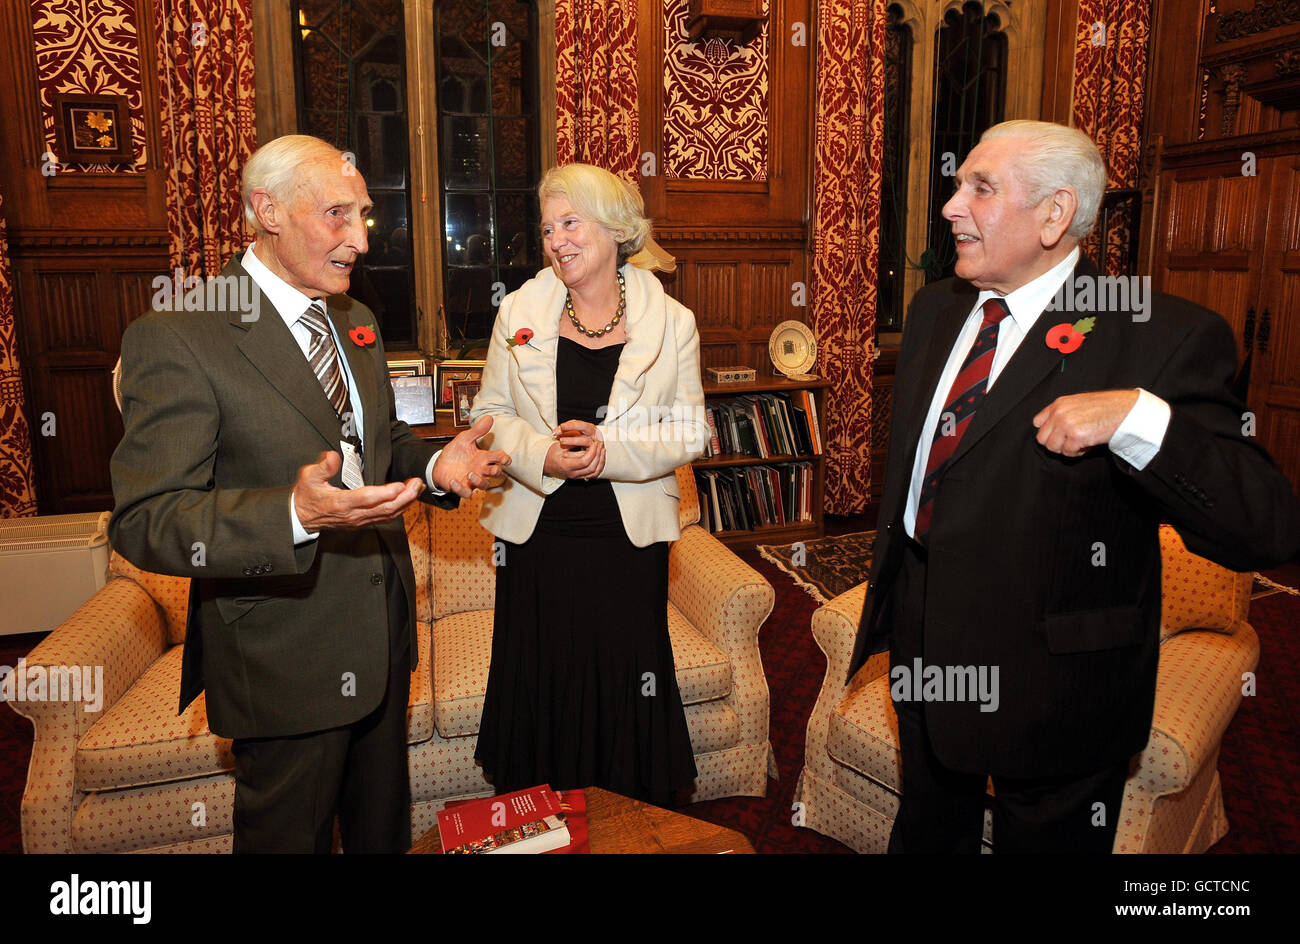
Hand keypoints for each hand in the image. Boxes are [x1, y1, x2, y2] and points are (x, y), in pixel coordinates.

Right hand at [293, 451, 423, 531]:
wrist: (302, 517)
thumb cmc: (307, 496)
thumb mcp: (308, 477)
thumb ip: (323, 466)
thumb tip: (334, 456)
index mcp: (341, 503)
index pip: (367, 499)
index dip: (385, 493)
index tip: (401, 485)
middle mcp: (353, 515)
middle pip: (384, 509)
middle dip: (404, 497)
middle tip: (416, 483)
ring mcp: (359, 520)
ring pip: (388, 515)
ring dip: (406, 503)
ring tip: (417, 488)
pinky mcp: (363, 522)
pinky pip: (385, 518)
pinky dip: (399, 509)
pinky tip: (407, 499)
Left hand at [431, 415, 510, 496]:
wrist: (439, 464)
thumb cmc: (456, 453)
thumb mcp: (464, 439)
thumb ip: (477, 430)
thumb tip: (489, 417)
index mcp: (483, 457)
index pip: (498, 458)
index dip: (504, 459)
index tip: (505, 459)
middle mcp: (480, 469)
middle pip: (495, 473)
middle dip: (497, 472)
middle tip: (493, 469)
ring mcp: (472, 480)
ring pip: (484, 485)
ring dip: (480, 481)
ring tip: (470, 474)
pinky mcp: (462, 487)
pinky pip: (466, 493)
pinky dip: (461, 489)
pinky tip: (454, 481)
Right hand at [544, 420, 605, 478]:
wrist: (546, 463)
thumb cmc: (551, 454)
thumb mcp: (559, 446)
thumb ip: (572, 444)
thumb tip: (584, 439)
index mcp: (566, 465)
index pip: (584, 461)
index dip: (592, 452)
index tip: (594, 443)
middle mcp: (572, 473)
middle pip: (591, 467)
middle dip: (598, 455)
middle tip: (600, 445)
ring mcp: (576, 476)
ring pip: (594, 472)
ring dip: (600, 460)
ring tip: (601, 450)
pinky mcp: (579, 476)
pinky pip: (593, 474)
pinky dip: (598, 466)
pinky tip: (600, 458)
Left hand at [1033, 390, 1139, 456]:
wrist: (1125, 411)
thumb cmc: (1106, 408)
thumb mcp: (1078, 403)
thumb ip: (1062, 412)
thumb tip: (1050, 428)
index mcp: (1058, 404)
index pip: (1037, 423)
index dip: (1048, 432)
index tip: (1059, 435)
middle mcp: (1059, 413)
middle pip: (1042, 439)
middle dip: (1057, 443)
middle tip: (1072, 441)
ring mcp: (1066, 424)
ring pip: (1053, 448)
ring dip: (1067, 449)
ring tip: (1081, 442)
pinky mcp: (1076, 436)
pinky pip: (1068, 453)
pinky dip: (1078, 452)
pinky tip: (1088, 444)